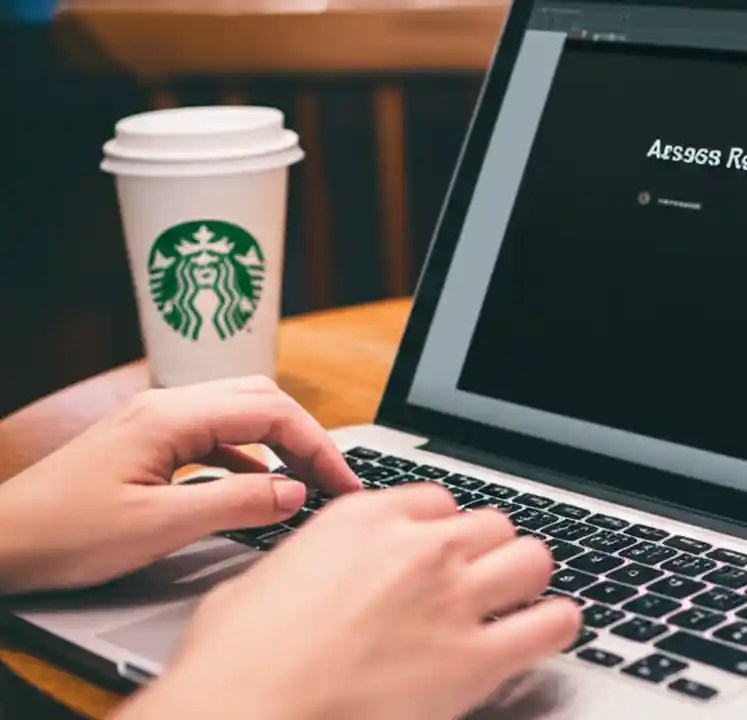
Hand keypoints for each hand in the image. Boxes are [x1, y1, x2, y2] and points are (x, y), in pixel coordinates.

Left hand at [0, 376, 359, 594]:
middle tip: (334, 479)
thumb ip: (236, 504)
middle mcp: (164, 406)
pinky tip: (257, 483)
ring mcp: (154, 421)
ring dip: (279, 442)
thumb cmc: (65, 534)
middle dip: (306, 435)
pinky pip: (214, 434)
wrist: (0, 543)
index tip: (342, 483)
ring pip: (239, 413)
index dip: (317, 446)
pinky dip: (248, 454)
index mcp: (170, 417)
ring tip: (305, 481)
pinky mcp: (146, 442)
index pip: (271, 411)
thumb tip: (294, 493)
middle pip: (260, 398)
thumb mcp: (159, 527)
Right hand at [116, 485, 580, 719]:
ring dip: (525, 580)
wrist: (242, 715)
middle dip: (486, 552)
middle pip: (492, 524)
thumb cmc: (234, 666)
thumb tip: (306, 577)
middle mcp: (417, 549)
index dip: (440, 531)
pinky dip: (555, 627)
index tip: (437, 553)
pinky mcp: (474, 660)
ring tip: (514, 604)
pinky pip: (553, 624)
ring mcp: (452, 600)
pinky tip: (542, 635)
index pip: (436, 502)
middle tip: (476, 583)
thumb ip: (305, 566)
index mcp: (363, 522)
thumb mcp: (257, 584)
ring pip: (532, 560)